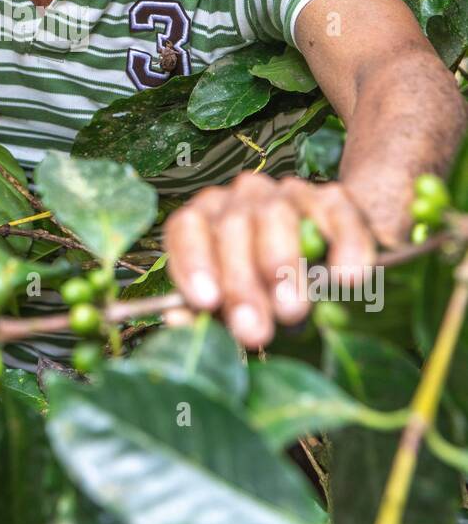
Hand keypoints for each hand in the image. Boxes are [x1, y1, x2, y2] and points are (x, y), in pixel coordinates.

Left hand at [163, 172, 376, 349]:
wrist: (331, 258)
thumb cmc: (267, 287)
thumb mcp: (235, 304)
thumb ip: (207, 312)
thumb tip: (177, 318)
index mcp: (208, 217)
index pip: (187, 227)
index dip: (193, 263)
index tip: (205, 302)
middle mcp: (242, 196)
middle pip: (232, 226)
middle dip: (242, 283)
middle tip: (255, 331)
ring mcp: (289, 192)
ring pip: (276, 214)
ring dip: (283, 265)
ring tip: (291, 311)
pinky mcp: (335, 199)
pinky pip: (340, 217)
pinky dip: (345, 247)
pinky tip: (346, 279)